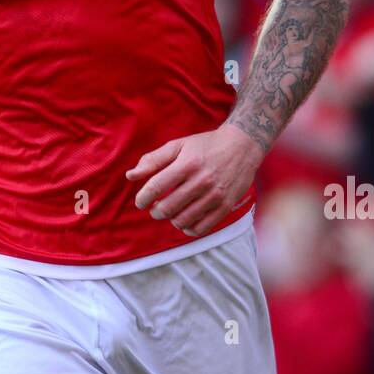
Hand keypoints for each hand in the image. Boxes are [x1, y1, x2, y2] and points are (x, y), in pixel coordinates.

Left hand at [127, 124, 264, 237]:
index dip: (143, 198)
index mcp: (187, 164)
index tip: (140, 202)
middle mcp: (202, 181)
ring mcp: (215, 195)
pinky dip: (189, 228)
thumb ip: (153, 160)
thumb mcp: (178, 145)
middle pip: (168, 207)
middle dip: (156, 211)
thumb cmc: (205, 145)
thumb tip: (131, 175)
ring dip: (171, 219)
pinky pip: (202, 227)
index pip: (156, 186)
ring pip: (183, 220)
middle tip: (155, 208)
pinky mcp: (226, 206)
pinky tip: (185, 220)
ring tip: (170, 212)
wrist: (242, 146)